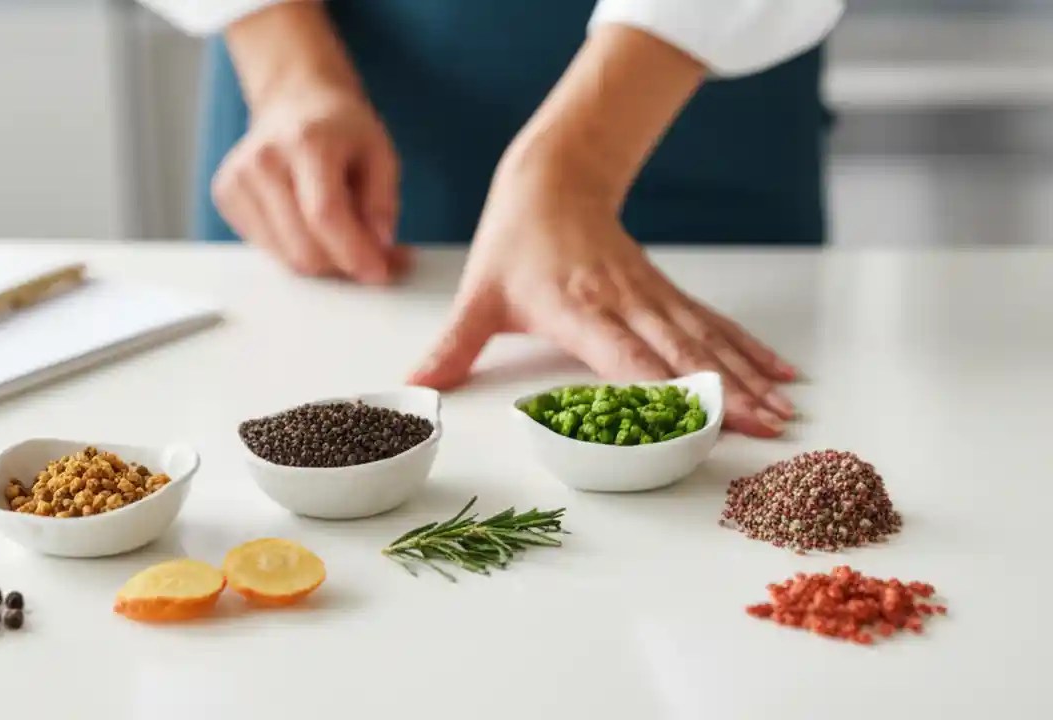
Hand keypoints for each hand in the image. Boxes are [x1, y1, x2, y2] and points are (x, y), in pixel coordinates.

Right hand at [214, 3, 404, 283]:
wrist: (293, 100)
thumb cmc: (339, 128)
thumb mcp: (380, 153)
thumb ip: (383, 203)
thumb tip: (379, 249)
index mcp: (306, 142)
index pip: (325, 215)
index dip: (355, 253)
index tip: (379, 271)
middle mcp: (264, 160)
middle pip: (303, 248)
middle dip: (342, 263)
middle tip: (367, 252)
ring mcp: (238, 180)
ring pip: (286, 258)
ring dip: (321, 259)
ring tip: (338, 231)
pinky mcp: (225, 197)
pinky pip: (268, 250)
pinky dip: (295, 248)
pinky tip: (305, 220)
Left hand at [408, 151, 796, 436]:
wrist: (553, 178)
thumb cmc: (514, 240)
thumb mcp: (478, 294)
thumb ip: (454, 345)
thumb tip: (418, 386)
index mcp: (577, 308)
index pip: (628, 358)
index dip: (668, 392)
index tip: (704, 420)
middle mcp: (623, 303)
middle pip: (683, 354)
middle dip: (728, 393)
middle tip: (769, 429)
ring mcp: (651, 296)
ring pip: (707, 340)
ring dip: (749, 377)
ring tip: (786, 412)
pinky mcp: (665, 291)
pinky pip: (713, 323)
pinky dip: (748, 348)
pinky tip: (781, 371)